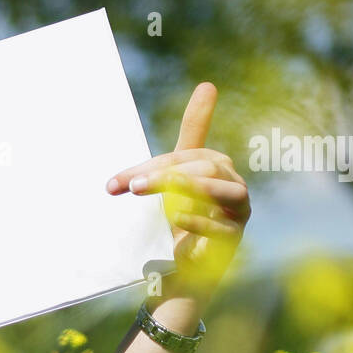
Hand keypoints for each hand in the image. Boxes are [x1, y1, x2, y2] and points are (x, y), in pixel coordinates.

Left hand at [105, 82, 250, 299]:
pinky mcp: (236, 236)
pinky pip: (222, 226)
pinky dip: (200, 220)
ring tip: (155, 192)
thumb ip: (180, 143)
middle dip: (164, 175)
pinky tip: (177, 218)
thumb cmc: (184, 214)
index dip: (149, 167)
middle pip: (202, 167)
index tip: (115, 184)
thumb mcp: (174, 178)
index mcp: (214, 163)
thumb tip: (208, 84)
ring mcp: (238, 210)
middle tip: (131, 188)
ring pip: (222, 190)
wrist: (191, 267)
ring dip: (187, 188)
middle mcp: (231, 182)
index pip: (182, 156)